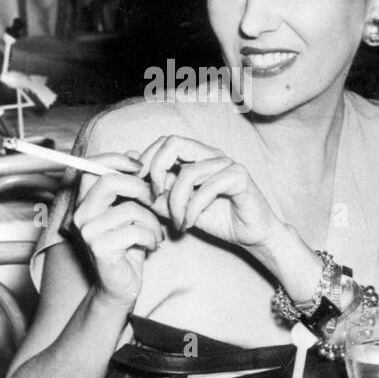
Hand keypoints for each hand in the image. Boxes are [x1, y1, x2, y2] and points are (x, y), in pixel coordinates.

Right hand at [72, 152, 163, 306]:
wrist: (122, 284)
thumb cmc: (130, 245)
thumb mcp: (132, 211)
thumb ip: (130, 186)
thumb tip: (135, 155)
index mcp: (85, 201)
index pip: (92, 167)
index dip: (118, 160)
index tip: (142, 168)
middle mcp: (80, 214)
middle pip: (110, 182)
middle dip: (142, 189)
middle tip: (157, 202)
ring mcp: (87, 231)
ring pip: (130, 209)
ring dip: (153, 221)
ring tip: (156, 233)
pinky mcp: (100, 248)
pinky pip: (135, 230)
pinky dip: (151, 237)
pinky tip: (152, 246)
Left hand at [137, 135, 282, 250]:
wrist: (251, 235)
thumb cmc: (217, 218)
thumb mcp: (176, 207)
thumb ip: (154, 191)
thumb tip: (128, 167)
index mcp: (197, 156)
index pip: (165, 142)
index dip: (147, 161)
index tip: (142, 188)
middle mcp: (212, 154)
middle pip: (173, 142)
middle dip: (156, 170)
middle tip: (154, 197)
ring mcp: (227, 164)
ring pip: (187, 172)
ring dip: (176, 202)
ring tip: (177, 222)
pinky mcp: (240, 177)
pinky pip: (207, 187)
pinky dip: (192, 209)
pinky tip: (189, 223)